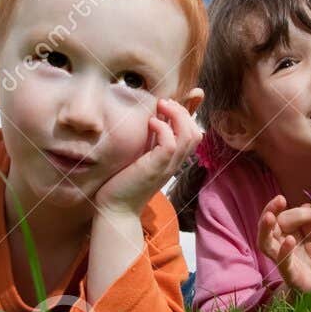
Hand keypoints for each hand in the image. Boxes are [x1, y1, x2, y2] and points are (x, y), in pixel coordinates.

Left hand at [93, 95, 203, 217]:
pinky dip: (164, 129)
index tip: (172, 103)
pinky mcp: (156, 169)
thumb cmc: (123, 183)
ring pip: (188, 136)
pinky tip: (151, 123)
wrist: (116, 209)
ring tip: (161, 106)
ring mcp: (167, 167)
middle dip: (183, 111)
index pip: (193, 134)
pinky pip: (171, 145)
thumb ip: (147, 142)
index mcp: (172, 160)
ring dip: (177, 115)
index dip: (189, 114)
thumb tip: (149, 121)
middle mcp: (174, 163)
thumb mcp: (139, 157)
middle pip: (195, 133)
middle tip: (165, 102)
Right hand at [257, 193, 310, 293]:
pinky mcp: (288, 273)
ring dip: (266, 229)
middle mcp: (279, 244)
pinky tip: (290, 240)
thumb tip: (305, 205)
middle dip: (271, 211)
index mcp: (285, 233)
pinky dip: (284, 251)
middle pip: (269, 226)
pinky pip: (282, 261)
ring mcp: (281, 259)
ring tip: (270, 217)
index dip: (289, 210)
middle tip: (279, 200)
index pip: (281, 217)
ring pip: (265, 243)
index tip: (297, 203)